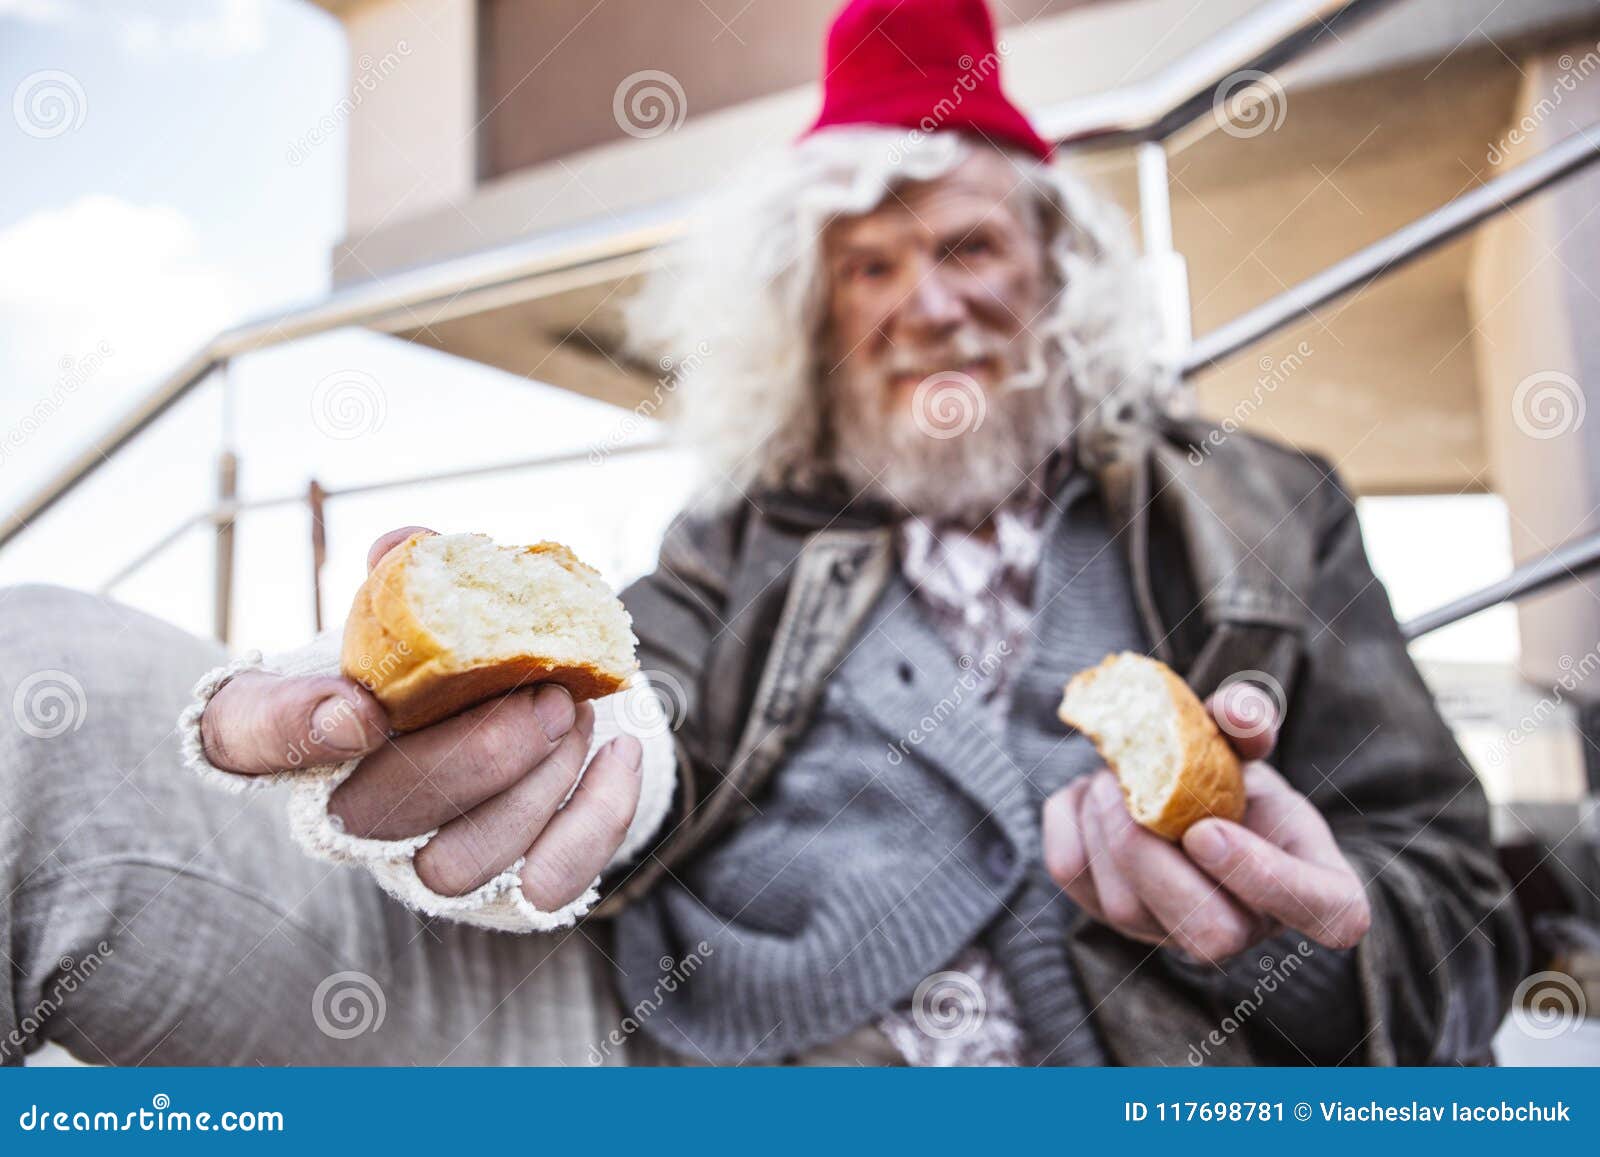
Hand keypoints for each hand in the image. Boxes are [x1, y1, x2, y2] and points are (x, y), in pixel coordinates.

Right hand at [199, 525, 643, 907]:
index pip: (243, 737)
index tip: (359, 706)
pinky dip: (596, 820)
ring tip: (577, 710)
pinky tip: (621, 752)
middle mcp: (342, 814)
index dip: (288, 729)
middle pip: (375, 815)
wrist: (527, 710)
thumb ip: (411, 574)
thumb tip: (408, 545)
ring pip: (457, 864)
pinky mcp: (500, 898)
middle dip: (475, 754)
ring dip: (536, 783)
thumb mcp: (424, 606)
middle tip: (547, 695)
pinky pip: (544, 887)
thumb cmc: (453, 656)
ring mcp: (416, 868)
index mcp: (298, 727)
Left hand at [1042, 681, 1370, 962]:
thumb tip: (1237, 712)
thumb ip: (1249, 722)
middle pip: (1208, 934)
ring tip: (1111, 779)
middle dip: (1154, 858)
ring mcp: (1171, 934)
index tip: (1208, 829)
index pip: (1328, 917)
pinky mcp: (1107, 916)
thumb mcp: (1249, 744)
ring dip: (1105, 828)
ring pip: (1125, 909)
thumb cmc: (1230, 777)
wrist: (1172, 794)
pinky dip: (1068, 823)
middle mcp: (1245, 929)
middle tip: (1130, 793)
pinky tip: (1089, 796)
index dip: (1268, 878)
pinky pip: (1073, 880)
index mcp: (1312, 889)